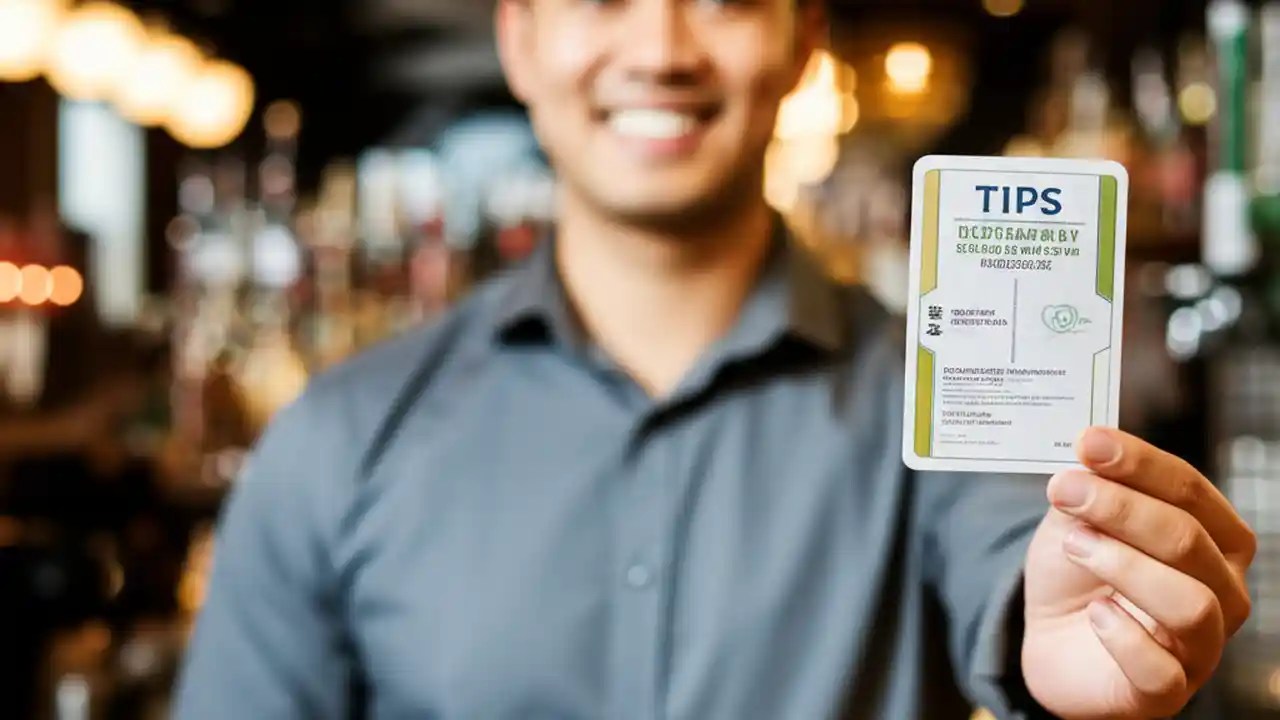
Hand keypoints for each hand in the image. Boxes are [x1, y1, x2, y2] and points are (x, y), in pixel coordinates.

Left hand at [1021, 427, 1255, 718]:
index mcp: (1213, 538)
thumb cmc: (1080, 574)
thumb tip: (1090, 450)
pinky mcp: (1166, 692)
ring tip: (1073, 545)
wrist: (1051, 638)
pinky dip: (1122, 636)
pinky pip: (1161, 670)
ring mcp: (1201, 646)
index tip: (1088, 442)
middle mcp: (1222, 590)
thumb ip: (1089, 488)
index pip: (1190, 490)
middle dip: (1120, 508)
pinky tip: (1094, 614)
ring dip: (1123, 565)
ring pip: (1189, 603)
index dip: (1139, 463)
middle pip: (1188, 539)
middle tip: (1064, 490)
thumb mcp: (1078, 519)